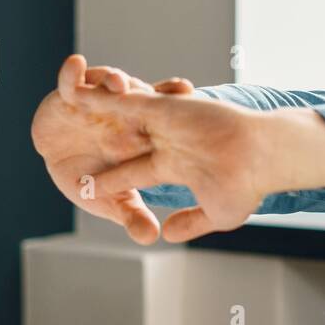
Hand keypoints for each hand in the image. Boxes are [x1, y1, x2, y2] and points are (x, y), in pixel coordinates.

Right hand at [30, 55, 195, 243]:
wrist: (58, 162)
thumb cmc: (93, 179)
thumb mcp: (111, 200)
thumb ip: (131, 215)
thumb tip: (151, 238)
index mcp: (140, 137)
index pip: (169, 127)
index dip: (188, 122)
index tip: (207, 116)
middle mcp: (124, 115)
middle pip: (149, 100)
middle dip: (163, 93)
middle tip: (180, 90)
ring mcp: (99, 103)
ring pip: (114, 87)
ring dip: (116, 81)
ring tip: (117, 83)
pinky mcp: (69, 96)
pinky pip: (72, 81)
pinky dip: (72, 73)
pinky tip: (74, 65)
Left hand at [68, 87, 324, 243]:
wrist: (261, 159)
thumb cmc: (247, 186)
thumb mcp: (217, 214)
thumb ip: (190, 223)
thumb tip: (165, 234)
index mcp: (173, 165)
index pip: (134, 174)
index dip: (112, 182)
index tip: (92, 190)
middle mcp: (164, 140)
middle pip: (121, 140)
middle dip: (98, 144)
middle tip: (70, 149)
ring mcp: (162, 120)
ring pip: (119, 114)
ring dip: (93, 109)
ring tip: (63, 105)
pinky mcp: (161, 105)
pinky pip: (122, 96)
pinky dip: (97, 92)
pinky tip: (72, 90)